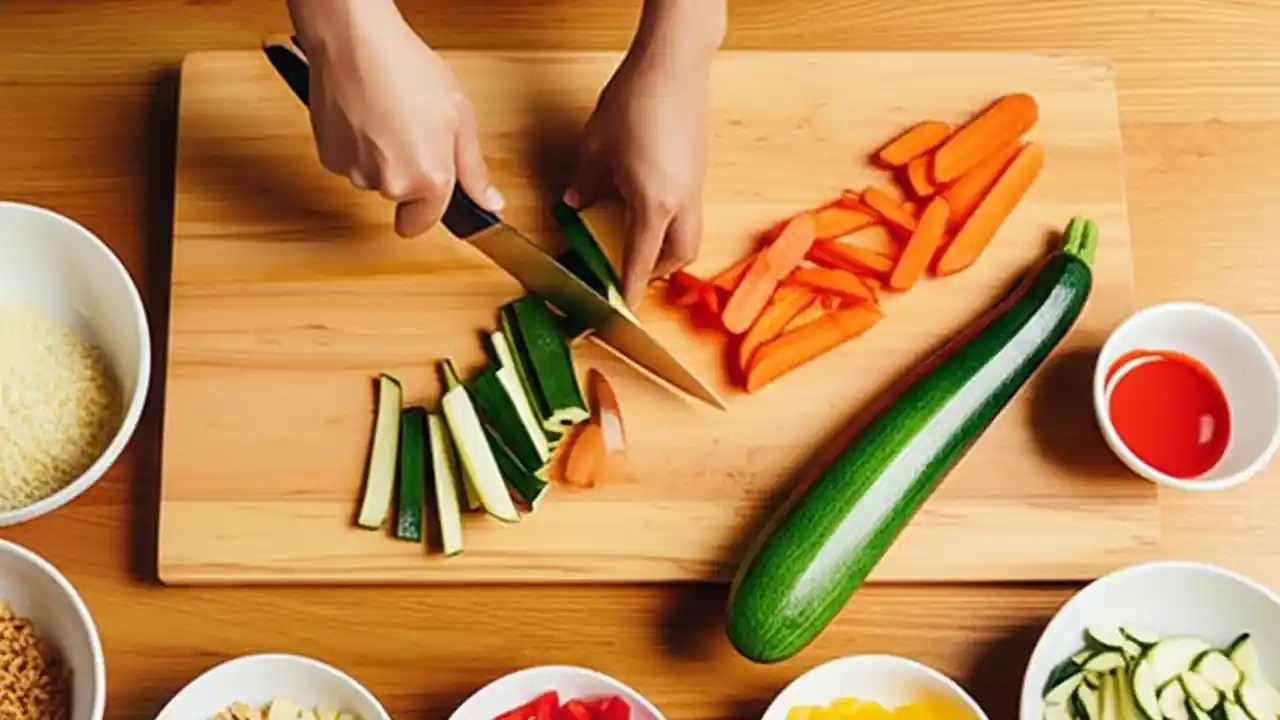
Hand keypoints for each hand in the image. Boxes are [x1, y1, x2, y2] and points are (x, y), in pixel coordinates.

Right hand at [289, 0, 503, 236]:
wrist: (356, 42)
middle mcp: (391, 183)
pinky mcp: (329, 157)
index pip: (422, 223)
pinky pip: (349, 162)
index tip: (430, 194)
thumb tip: (490, 203)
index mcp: (430, 178)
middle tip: (413, 129)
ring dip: (381, 157)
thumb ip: (474, 169)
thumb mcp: (460, 118)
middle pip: (399, 196)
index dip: (428, 207)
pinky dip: (356, 146)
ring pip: (373, 177)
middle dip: (407, 171)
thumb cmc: (408, 70)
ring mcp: (356, 172)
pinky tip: (365, 116)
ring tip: (389, 116)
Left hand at [564, 0, 725, 306]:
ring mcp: (696, 184)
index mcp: (654, 205)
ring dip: (669, 247)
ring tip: (642, 243)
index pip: (641, 262)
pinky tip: (649, 203)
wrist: (674, 64)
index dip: (630, 290)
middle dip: (659, 272)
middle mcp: (682, 202)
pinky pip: (690, 209)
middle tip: (633, 274)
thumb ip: (585, 183)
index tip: (622, 311)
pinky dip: (673, 220)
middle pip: (679, 255)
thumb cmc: (637, 100)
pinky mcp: (699, 167)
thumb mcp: (597, 147)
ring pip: (690, 234)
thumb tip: (574, 204)